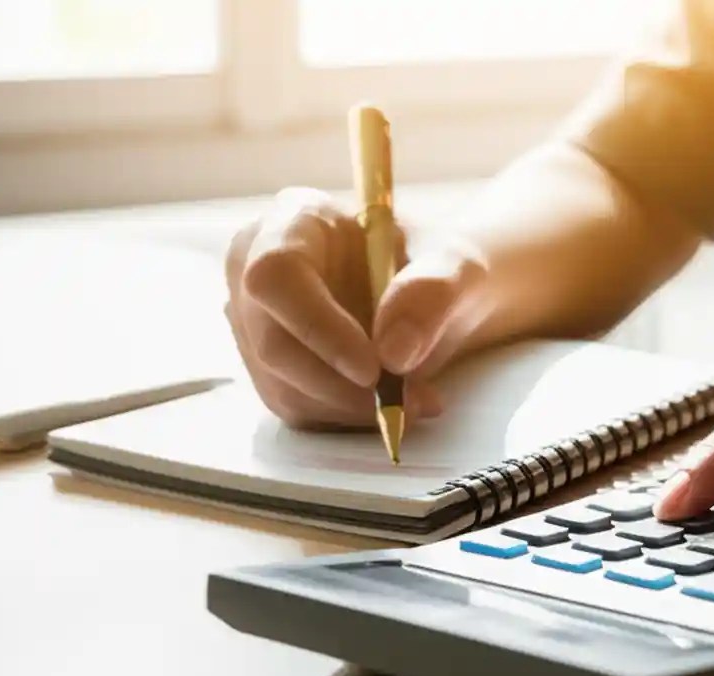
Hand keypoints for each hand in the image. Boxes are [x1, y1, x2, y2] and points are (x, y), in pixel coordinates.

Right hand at [224, 187, 488, 427]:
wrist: (440, 300)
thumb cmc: (440, 269)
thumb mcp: (458, 267)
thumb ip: (432, 294)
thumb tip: (394, 352)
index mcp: (294, 220)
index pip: (276, 274)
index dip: (316, 327)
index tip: (372, 369)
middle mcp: (256, 268)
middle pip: (271, 341)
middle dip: (342, 385)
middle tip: (410, 401)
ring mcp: (255, 322)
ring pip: (283, 385)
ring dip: (351, 407)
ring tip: (417, 401)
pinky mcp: (269, 367)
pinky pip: (296, 407)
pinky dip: (347, 417)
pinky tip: (390, 404)